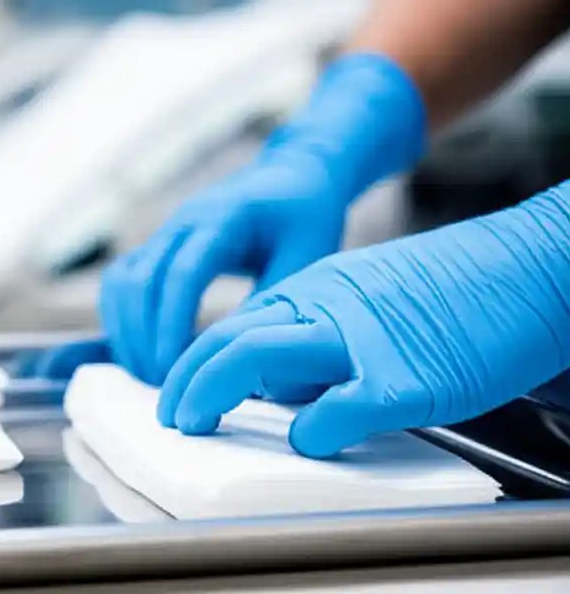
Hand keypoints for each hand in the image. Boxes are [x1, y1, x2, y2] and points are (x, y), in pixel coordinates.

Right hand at [100, 53, 426, 385]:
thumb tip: (241, 352)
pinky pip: (119, 282)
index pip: (182, 273)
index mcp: (222, 220)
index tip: (175, 369)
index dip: (172, 324)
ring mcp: (163, 233)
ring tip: (149, 376)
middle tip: (162, 385)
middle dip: (143, 337)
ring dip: (125, 331)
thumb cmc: (306, 216)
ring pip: (121, 283)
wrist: (291, 174)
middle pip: (141, 281)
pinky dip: (119, 318)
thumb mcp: (308, 254)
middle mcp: (181, 223)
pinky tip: (136, 352)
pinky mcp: (155, 246)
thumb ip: (275, 297)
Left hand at [157, 184, 569, 457]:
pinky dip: (311, 428)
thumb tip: (286, 391)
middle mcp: (327, 306)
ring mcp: (361, 340)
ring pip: (256, 356)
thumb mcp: (375, 297)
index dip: (196, 362)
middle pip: (229, 338)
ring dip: (212, 393)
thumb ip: (326, 334)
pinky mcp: (404, 379)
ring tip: (195, 425)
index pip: (237, 324)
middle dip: (186, 379)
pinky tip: (305, 440)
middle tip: (172, 416)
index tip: (178, 393)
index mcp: (320, 288)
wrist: (538, 264)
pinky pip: (337, 407)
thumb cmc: (465, 290)